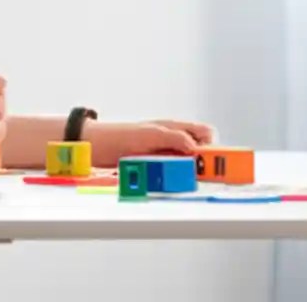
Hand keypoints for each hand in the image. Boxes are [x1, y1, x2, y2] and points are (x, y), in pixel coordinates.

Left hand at [86, 119, 214, 167]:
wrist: (94, 146)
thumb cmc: (121, 135)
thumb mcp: (151, 134)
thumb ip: (175, 137)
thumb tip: (196, 148)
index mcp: (176, 127)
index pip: (206, 134)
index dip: (212, 147)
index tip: (212, 162)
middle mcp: (173, 141)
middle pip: (198, 154)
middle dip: (198, 164)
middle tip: (191, 173)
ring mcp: (164, 155)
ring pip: (185, 167)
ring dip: (181, 174)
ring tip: (167, 174)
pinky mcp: (154, 169)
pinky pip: (170, 176)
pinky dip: (168, 179)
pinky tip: (158, 179)